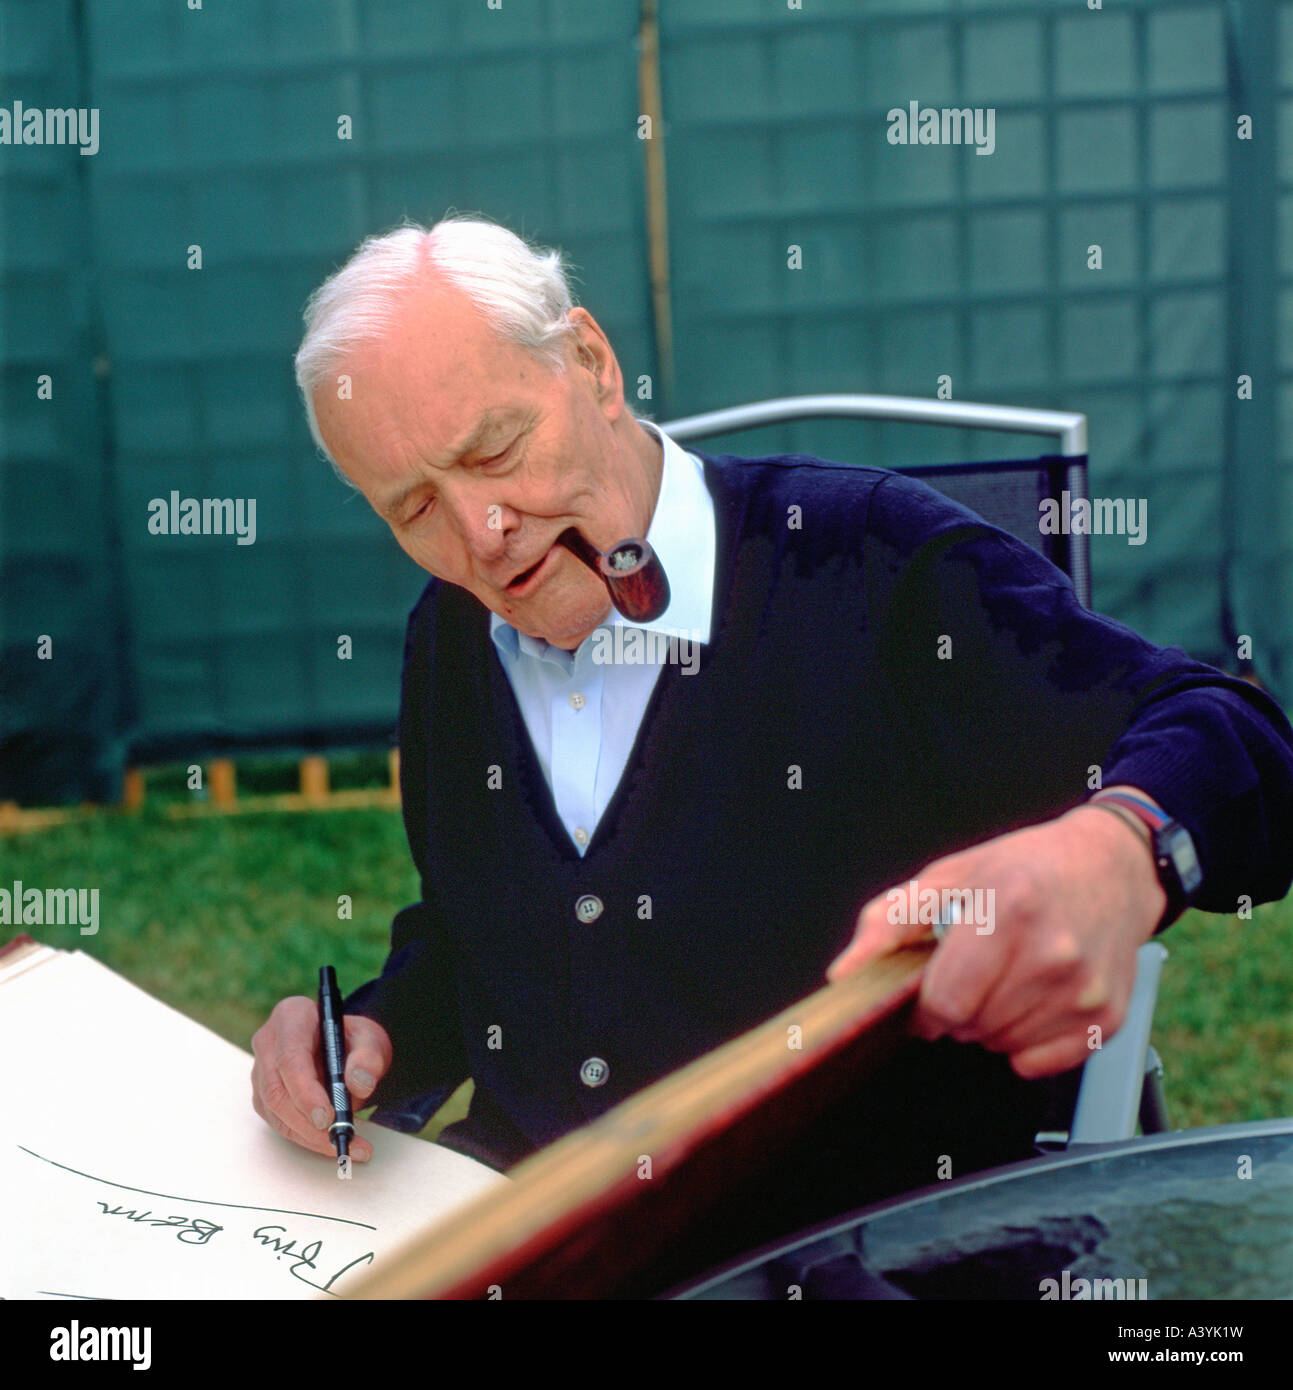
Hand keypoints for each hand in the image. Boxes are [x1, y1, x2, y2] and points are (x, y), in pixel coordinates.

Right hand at [251, 997, 392, 1160]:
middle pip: (277, 1090)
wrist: (343, 1047)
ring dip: (309, 1136)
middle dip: (308, 1123)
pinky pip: (280, 1123)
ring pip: (276, 1112)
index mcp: (291, 1017)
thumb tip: (359, 1083)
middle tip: (340, 1139)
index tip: (328, 1117)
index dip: (305, 1091)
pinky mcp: (264, 1096)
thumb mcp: (370, 1038)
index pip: (290, 1058)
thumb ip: (369, 1057)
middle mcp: (269, 1042)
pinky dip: (306, 1138)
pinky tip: (332, 1143)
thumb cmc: (352, 1039)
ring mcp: (261, 1071)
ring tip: (345, 1146)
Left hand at [826, 798, 1166, 1077]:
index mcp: (1007, 910)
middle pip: (972, 1027)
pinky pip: (1041, 1064)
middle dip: (959, 1009)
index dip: (925, 1006)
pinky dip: (1027, 1043)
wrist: (1111, 867)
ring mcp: (1083, 990)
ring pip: (1003, 1047)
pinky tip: (1035, 1000)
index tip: (929, 994)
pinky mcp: (1107, 1018)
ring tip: (1008, 978)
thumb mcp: (949, 876)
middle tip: (976, 972)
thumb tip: (846, 970)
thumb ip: (889, 922)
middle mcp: (1051, 953)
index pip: (946, 1002)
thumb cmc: (1026, 868)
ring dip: (992, 1024)